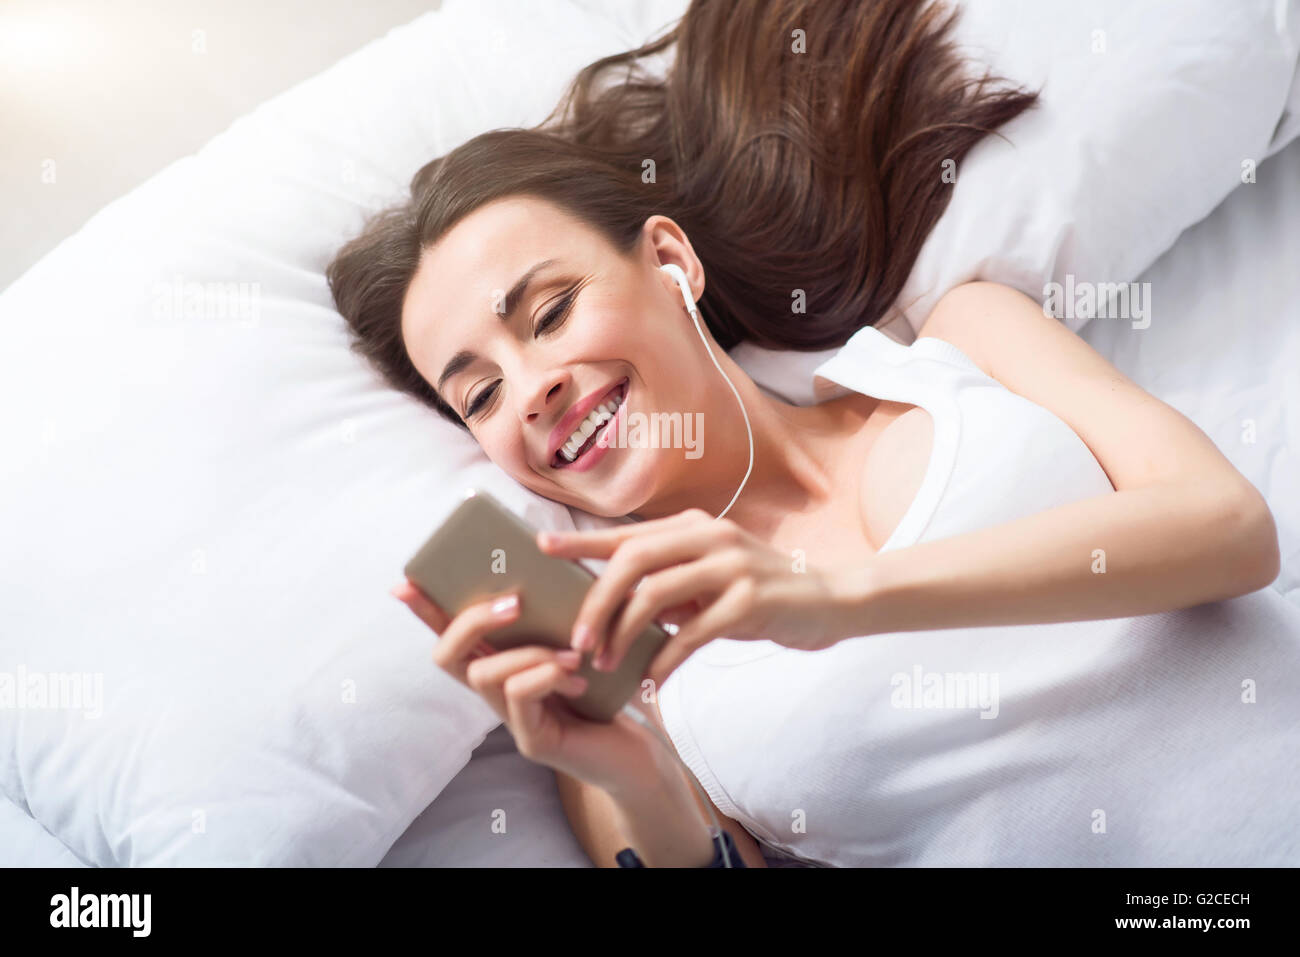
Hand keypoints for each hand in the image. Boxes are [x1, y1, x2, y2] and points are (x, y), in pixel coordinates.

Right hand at [390, 580, 665, 796]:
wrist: (640, 752)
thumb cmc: (613, 690)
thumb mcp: (585, 639)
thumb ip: (561, 610)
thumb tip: (551, 556)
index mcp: (504, 665)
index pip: (451, 637)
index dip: (425, 612)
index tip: (404, 584)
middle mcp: (497, 693)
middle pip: (448, 655)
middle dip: (472, 621)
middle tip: (515, 604)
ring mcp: (511, 720)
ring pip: (485, 675)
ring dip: (529, 653)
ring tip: (572, 654)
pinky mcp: (533, 742)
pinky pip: (518, 696)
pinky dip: (546, 676)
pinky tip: (578, 680)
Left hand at [536, 508, 857, 688]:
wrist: (831, 601)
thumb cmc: (761, 593)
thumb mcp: (712, 577)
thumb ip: (670, 580)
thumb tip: (614, 600)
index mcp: (695, 526)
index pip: (627, 533)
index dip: (581, 541)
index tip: (540, 548)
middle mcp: (710, 536)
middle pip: (632, 561)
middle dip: (596, 603)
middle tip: (577, 640)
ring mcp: (731, 566)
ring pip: (655, 595)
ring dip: (623, 633)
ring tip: (607, 664)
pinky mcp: (750, 601)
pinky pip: (692, 632)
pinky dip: (664, 659)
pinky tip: (652, 680)